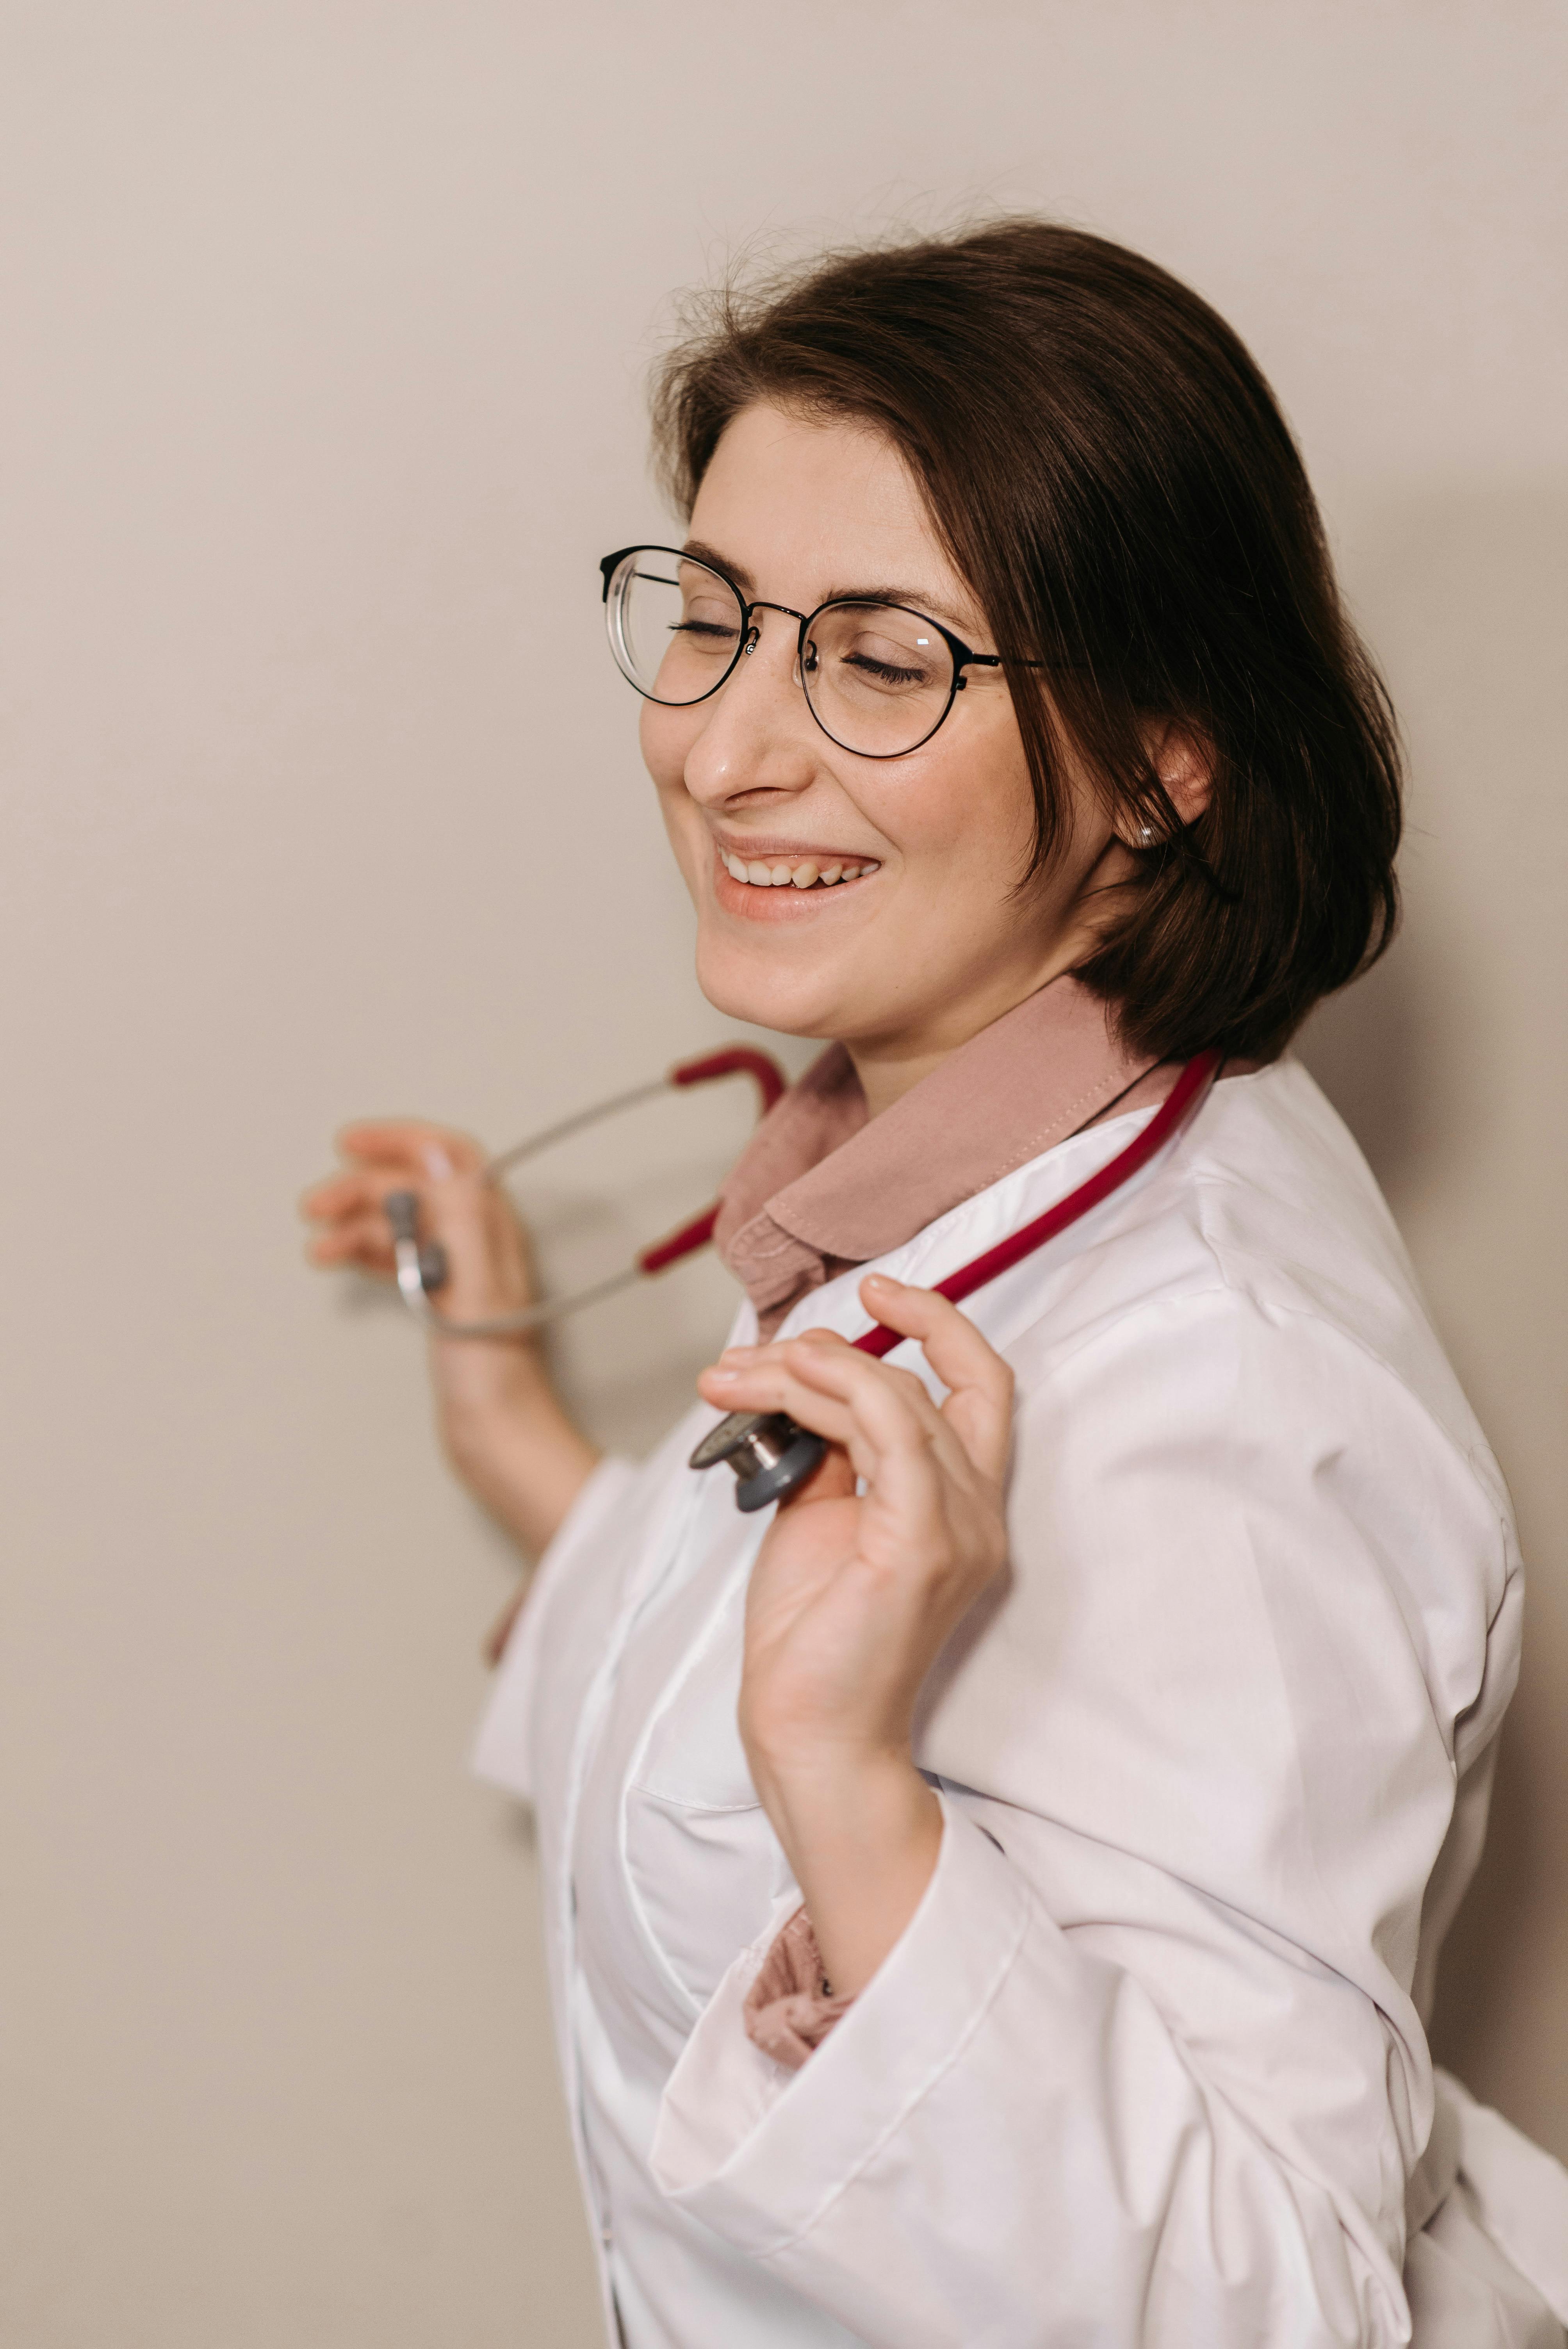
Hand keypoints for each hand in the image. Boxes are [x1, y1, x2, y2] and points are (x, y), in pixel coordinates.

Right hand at [300, 1120, 597, 1565]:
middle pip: (416, 1190)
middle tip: (316, 1205)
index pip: (449, 1157)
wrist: (500, 1437)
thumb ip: (461, 1217)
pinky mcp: (440, 1303)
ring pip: (400, 1225)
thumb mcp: (475, 1287)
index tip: (351, 1144)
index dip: (401, 1141)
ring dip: (356, 1223)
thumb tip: (442, 1154)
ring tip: (318, 1241)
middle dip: (363, 1187)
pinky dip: (364, 1252)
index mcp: (493, 1231)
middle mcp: (478, 1244)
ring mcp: (458, 1273)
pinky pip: (397, 1258)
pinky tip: (337, 1257)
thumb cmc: (496, 1376)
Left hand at [696, 1273, 1012, 1991]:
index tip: (873, 1290)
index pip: (982, 1385)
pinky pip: (892, 1436)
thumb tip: (805, 1380)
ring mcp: (959, 1531)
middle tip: (743, 1360)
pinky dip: (838, 1392)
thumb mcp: (818, 1516)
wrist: (806, 1736)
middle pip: (923, 1382)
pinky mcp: (922, 1547)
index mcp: (962, 1506)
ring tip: (733, 1379)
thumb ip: (829, 1448)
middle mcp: (977, 1514)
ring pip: (895, 1399)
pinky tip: (782, 1384)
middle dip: (825, 1352)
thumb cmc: (809, 1640)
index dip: (938, 1323)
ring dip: (806, 1370)